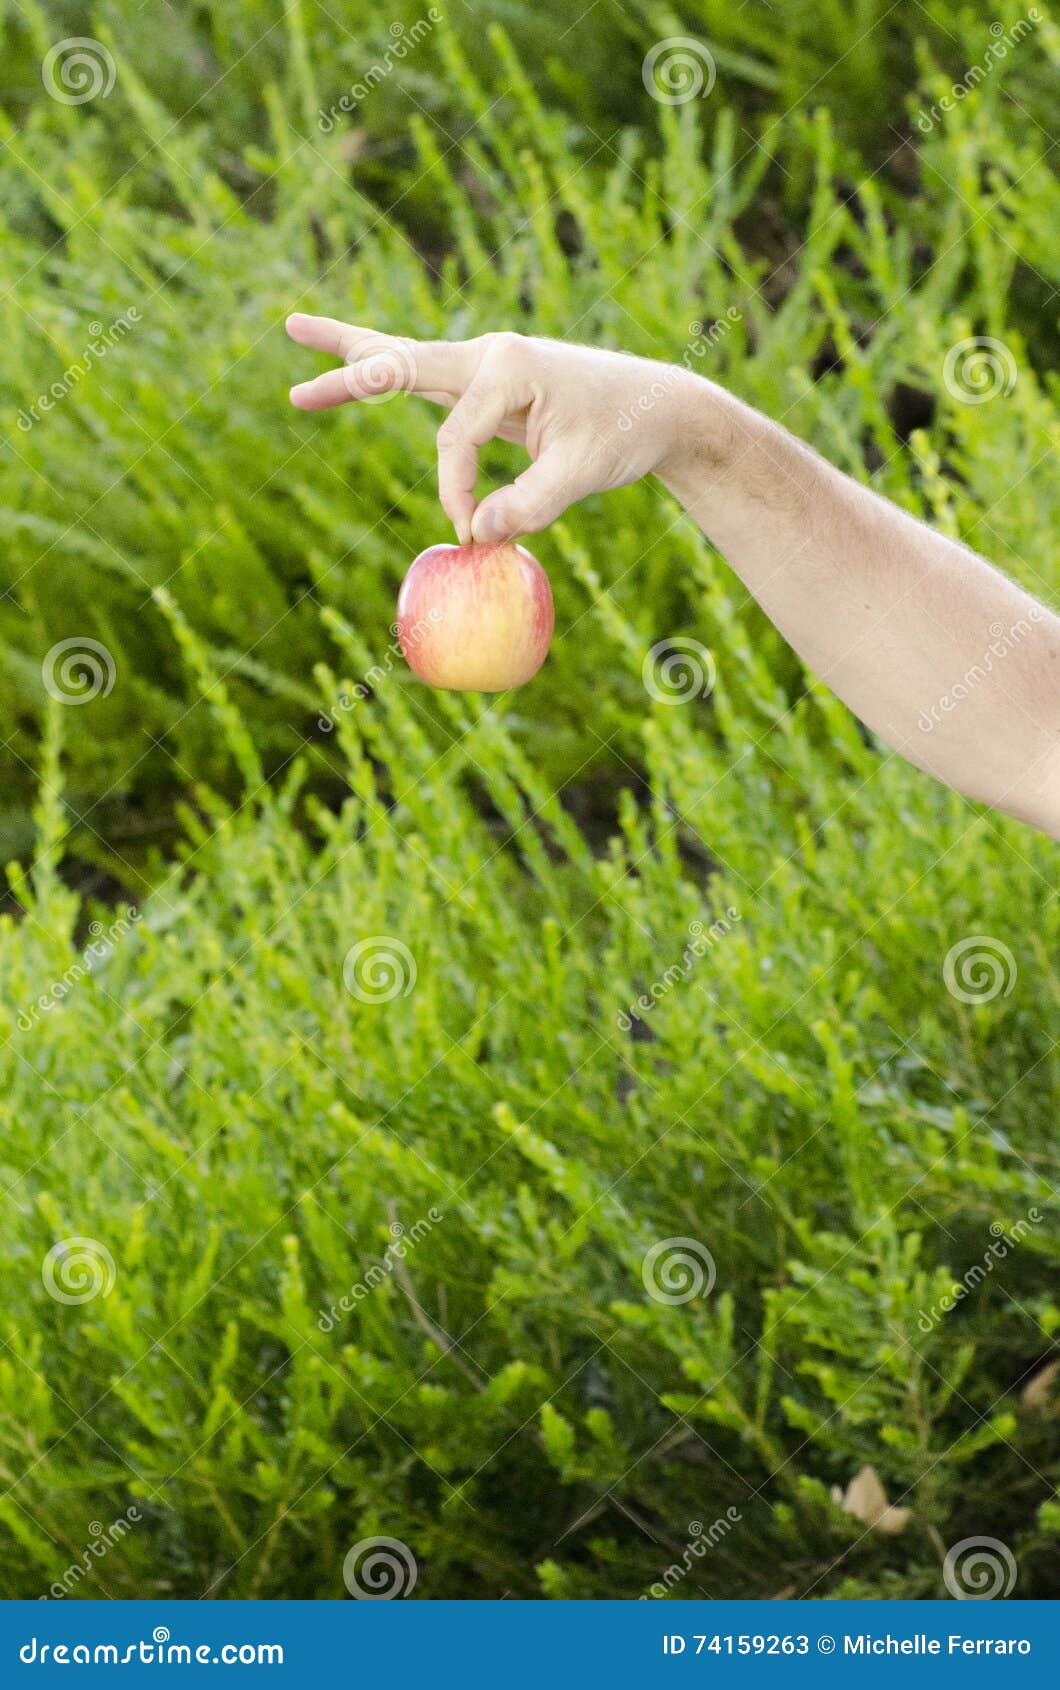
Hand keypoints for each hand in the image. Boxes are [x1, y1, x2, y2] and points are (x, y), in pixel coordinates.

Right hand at [286, 315, 697, 544]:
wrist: (655, 405)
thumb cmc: (624, 434)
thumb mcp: (585, 474)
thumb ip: (532, 505)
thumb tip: (476, 536)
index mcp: (508, 366)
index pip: (457, 440)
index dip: (459, 493)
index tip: (475, 534)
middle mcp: (489, 353)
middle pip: (401, 363)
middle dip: (349, 376)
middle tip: (295, 392)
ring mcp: (484, 363)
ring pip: (404, 358)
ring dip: (351, 351)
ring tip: (293, 324)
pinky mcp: (485, 383)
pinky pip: (423, 377)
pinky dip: (385, 369)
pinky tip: (352, 359)